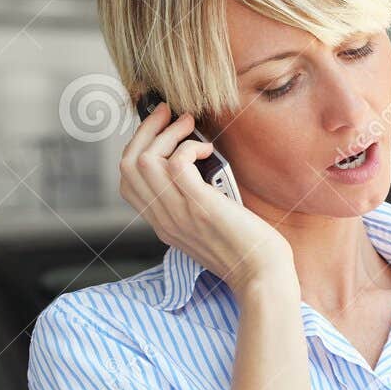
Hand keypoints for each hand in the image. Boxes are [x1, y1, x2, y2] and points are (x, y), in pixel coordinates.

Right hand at [120, 102, 294, 297]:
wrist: (263, 276)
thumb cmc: (248, 249)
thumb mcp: (208, 226)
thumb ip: (194, 203)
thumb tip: (199, 167)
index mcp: (163, 224)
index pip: (127, 182)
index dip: (137, 148)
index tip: (159, 130)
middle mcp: (163, 219)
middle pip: (128, 165)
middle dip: (145, 130)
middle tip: (167, 112)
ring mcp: (178, 213)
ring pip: (145, 160)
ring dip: (167, 133)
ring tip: (189, 123)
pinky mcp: (200, 206)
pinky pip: (175, 164)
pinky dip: (189, 147)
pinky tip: (208, 149)